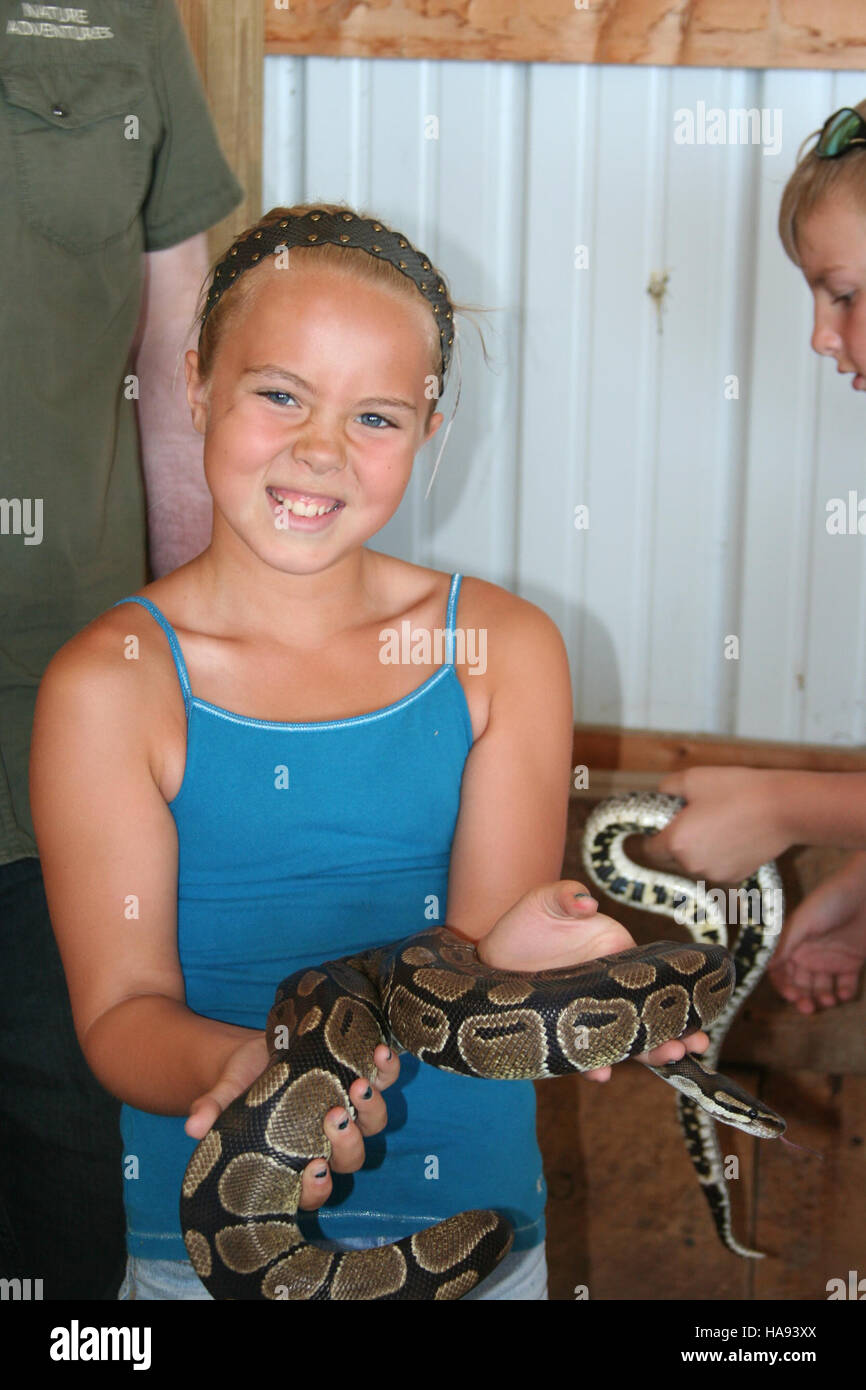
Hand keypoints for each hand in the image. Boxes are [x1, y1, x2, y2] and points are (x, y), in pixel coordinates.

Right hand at [184, 1035, 399, 1209]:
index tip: (312, 1167)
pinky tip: (380, 1052)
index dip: (317, 1186)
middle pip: (351, 1159)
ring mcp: (352, 1110)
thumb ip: (213, 1110)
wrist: (261, 1049)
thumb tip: (193, 1126)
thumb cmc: (242, 1085)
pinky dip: (387, 1068)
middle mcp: (331, 1141)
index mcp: (298, 1159)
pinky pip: (385, 1079)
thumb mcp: (224, 1096)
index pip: (314, 1190)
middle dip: (348, 1142)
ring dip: (373, 1107)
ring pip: (375, 1124)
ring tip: (358, 1085)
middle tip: (335, 1117)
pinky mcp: (363, 1076)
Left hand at [476, 880, 709, 1079]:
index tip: (695, 1012)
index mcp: (615, 955)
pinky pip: (584, 1054)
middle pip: (647, 1013)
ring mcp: (589, 1014)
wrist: (493, 953)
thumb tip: (587, 902)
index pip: (654, 977)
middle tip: (693, 1046)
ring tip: (663, 1060)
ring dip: (646, 1053)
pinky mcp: (565, 1033)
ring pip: (624, 1038)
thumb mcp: (545, 901)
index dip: (676, 995)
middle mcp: (608, 989)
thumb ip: (566, 896)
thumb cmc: (526, 921)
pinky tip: (601, 1073)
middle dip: (673, 1031)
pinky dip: (594, 1065)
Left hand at [640, 766, 791, 882]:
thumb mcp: (692, 778)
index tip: (662, 823)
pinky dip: (719, 855)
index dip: (653, 835)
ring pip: (695, 864)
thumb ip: (666, 789)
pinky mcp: (736, 877)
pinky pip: (716, 867)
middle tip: (693, 817)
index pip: (649, 850)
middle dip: (676, 841)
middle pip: (672, 859)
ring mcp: (715, 874)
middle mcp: (692, 865)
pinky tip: (733, 834)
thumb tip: (659, 798)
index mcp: (676, 843)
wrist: (783, 808)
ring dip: (698, 849)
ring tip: (717, 822)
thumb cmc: (736, 790)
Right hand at [770, 851, 865, 1011]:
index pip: (780, 970)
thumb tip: (762, 964)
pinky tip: (845, 993)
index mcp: (793, 943)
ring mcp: (830, 959)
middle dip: (802, 997)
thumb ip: (784, 944)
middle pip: (800, 983)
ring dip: (822, 997)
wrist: (865, 893)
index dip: (783, 985)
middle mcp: (809, 953)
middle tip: (809, 1007)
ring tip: (829, 1000)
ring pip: (821, 987)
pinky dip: (844, 993)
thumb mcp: (803, 922)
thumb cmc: (830, 902)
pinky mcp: (851, 962)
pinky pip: (845, 984)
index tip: (791, 995)